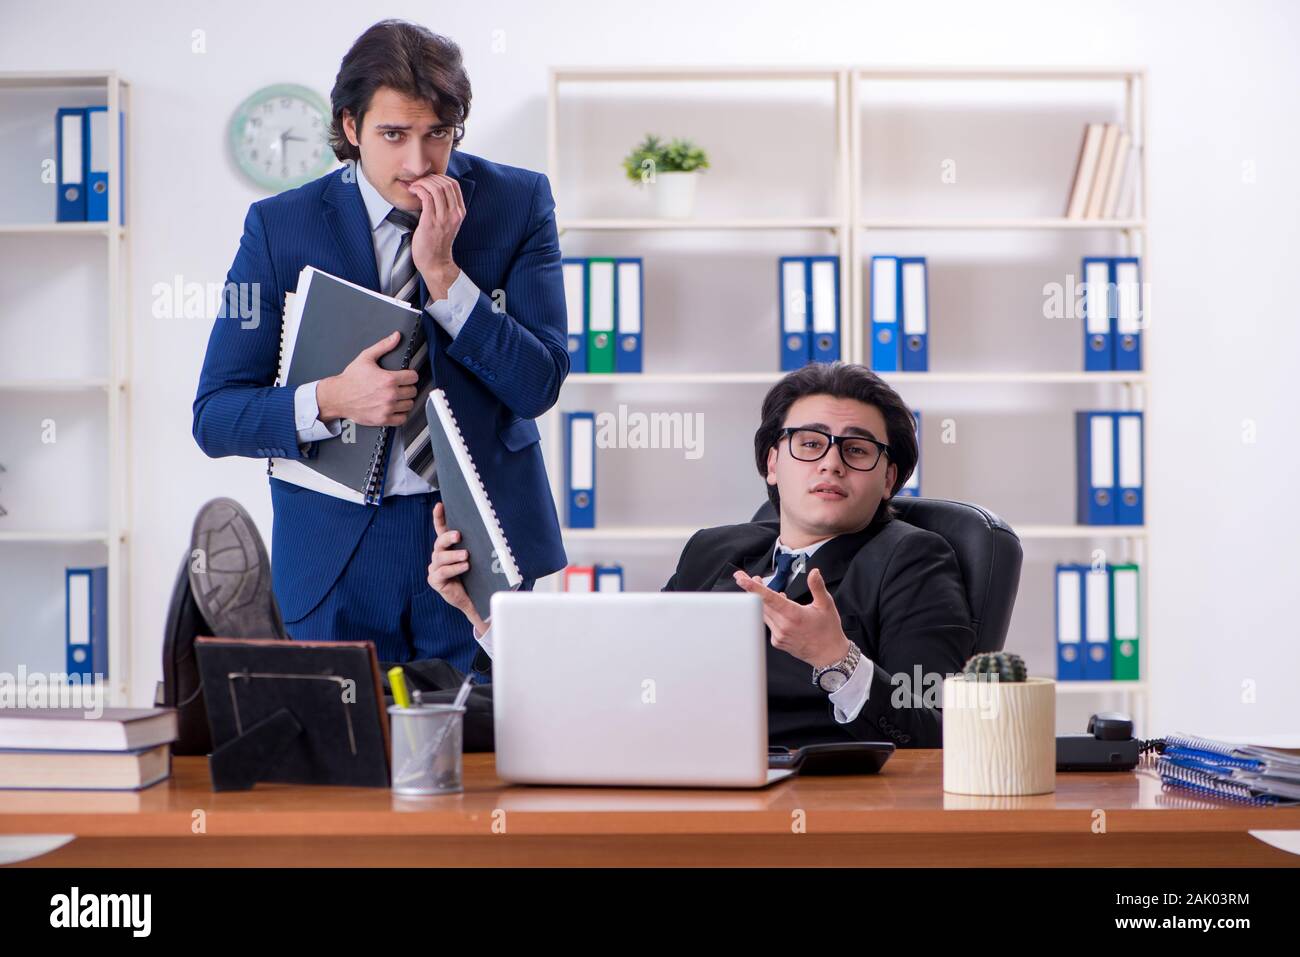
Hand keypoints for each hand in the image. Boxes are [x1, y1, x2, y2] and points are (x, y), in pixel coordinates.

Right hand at [316, 331, 418, 425]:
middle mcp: (390, 394)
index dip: (410, 375)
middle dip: (407, 387)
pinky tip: (395, 408)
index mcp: (388, 379)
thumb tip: (396, 337)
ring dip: (405, 400)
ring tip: (397, 396)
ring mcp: (387, 408)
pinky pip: (402, 419)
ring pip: (409, 405)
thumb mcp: (366, 357)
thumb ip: (383, 346)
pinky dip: (401, 414)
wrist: (337, 397)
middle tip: (400, 386)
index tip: (406, 376)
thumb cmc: (350, 379)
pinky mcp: (383, 419)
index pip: (413, 377)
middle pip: (413, 391)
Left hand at [407, 174, 464, 298]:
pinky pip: (426, 197)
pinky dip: (418, 190)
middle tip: (419, 181)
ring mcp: (443, 218)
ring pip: (436, 188)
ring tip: (414, 186)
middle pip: (445, 183)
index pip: (454, 185)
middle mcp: (454, 214)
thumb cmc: (437, 243)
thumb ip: (445, 208)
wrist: (435, 262)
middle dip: (429, 178)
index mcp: (459, 212)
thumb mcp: (448, 223)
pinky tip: (413, 191)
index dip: (440, 177)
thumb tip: (433, 191)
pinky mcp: (431, 222)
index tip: (429, 180)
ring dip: (422, 183)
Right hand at [427, 502, 486, 634]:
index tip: (440, 505)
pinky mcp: (435, 580)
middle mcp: (440, 555)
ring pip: (441, 557)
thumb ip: (482, 544)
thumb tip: (500, 529)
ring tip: (466, 556)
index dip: (439, 517)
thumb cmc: (478, 576)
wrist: (475, 599)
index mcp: (449, 547)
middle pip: (440, 541)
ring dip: (454, 555)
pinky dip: (454, 569)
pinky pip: (442, 572)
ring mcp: (436, 567)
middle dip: (448, 537)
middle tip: (458, 535)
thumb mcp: (480, 558)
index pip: (441, 528)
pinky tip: (464, 567)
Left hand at [733, 567, 850, 667]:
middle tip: (745, 577)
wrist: (829, 654)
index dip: (754, 588)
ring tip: (759, 586)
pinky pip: (768, 623)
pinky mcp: (777, 641)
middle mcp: (783, 626)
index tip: (742, 579)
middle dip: (752, 589)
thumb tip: (814, 572)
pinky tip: (776, 607)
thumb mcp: (826, 605)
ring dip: (759, 600)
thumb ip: (817, 587)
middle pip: (761, 604)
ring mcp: (779, 635)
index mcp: (794, 615)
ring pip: (763, 613)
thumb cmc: (829, 629)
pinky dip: (769, 613)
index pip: (769, 598)